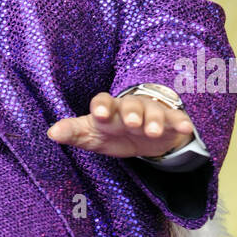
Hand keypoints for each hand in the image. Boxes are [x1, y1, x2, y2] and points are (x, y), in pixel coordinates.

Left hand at [46, 91, 193, 158]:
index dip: (102, 107)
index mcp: (108, 109)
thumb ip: (73, 133)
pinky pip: (175, 120)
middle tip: (131, 122)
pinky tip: (186, 127)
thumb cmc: (112, 131)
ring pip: (153, 112)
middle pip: (131, 105)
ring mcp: (151, 113)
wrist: (142, 134)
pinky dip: (180, 122)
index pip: (103, 102)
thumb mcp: (92, 135)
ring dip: (154, 120)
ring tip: (154, 130)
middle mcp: (130, 107)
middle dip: (131, 112)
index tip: (100, 114)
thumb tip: (51, 133)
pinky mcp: (169, 121)